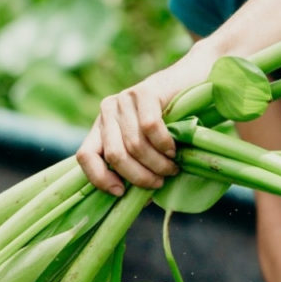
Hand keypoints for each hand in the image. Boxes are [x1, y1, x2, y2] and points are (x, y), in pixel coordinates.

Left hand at [76, 77, 180, 195]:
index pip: (84, 156)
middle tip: (160, 181)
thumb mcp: (149, 147)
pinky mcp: (144, 91)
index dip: (99, 179)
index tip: (121, 193)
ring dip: (157, 164)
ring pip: (134, 145)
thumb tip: (134, 202)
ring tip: (172, 167)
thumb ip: (137, 168)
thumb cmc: (175, 122)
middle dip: (139, 176)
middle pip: (114, 156)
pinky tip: (173, 149)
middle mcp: (107, 111)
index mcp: (101, 127)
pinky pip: (149, 127)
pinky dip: (164, 144)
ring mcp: (124, 99)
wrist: (196, 79)